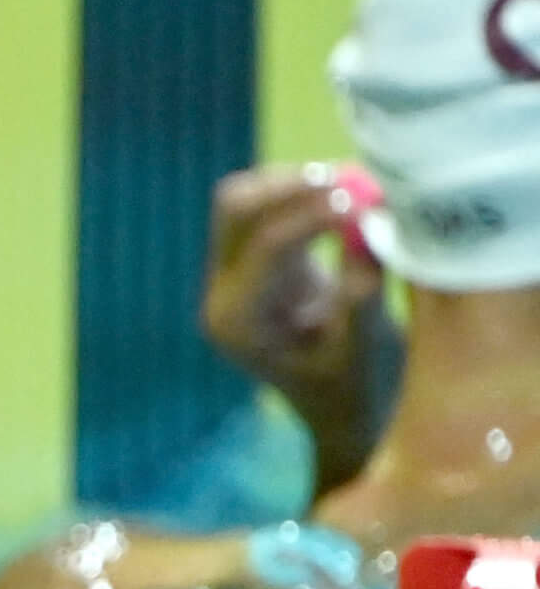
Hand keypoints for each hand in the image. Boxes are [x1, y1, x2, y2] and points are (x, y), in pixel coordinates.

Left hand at [201, 164, 388, 434]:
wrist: (342, 410)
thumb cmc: (357, 390)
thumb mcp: (364, 349)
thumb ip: (361, 295)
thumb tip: (365, 228)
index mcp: (238, 321)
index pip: (265, 246)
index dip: (314, 214)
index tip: (365, 196)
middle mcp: (223, 294)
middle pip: (235, 208)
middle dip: (291, 185)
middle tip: (354, 177)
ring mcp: (233, 275)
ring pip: (244, 200)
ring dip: (296, 183)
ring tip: (357, 184)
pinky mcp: (257, 261)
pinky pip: (266, 209)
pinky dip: (303, 193)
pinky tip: (348, 194)